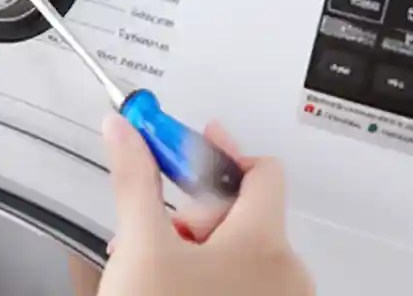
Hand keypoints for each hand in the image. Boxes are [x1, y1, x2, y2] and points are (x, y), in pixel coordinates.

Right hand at [97, 114, 314, 295]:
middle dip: (192, 211)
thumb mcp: (141, 244)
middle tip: (155, 226)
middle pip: (242, 211)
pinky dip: (208, 272)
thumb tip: (124, 131)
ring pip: (239, 248)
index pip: (262, 170)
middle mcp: (287, 274)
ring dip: (194, 243)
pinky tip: (171, 284)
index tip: (186, 142)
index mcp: (265, 245)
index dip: (218, 151)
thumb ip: (135, 180)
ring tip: (155, 265)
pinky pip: (243, 280)